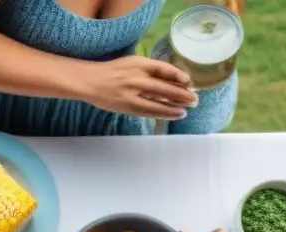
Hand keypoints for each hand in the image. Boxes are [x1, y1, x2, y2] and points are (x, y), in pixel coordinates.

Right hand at [80, 56, 197, 119]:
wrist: (90, 81)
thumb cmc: (113, 72)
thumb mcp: (132, 64)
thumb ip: (150, 70)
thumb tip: (173, 80)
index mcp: (139, 63)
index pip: (164, 69)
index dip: (179, 76)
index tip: (189, 82)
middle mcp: (137, 78)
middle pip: (165, 87)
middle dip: (182, 94)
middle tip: (195, 99)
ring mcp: (132, 93)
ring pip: (159, 101)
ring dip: (175, 107)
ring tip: (186, 110)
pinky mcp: (127, 106)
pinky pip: (149, 110)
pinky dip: (163, 113)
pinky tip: (173, 114)